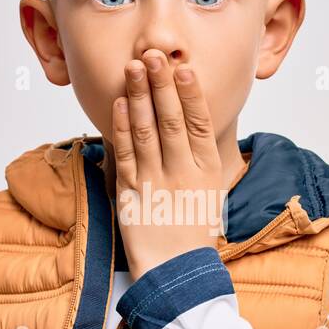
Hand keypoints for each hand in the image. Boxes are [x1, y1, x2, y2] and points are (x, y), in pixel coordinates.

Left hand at [112, 49, 224, 279]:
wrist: (177, 273)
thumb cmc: (193, 233)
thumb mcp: (210, 193)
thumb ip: (201, 159)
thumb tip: (193, 124)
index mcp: (208, 171)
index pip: (200, 124)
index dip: (191, 94)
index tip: (184, 68)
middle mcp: (184, 173)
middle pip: (172, 120)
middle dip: (161, 85)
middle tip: (154, 55)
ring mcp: (157, 182)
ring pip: (147, 131)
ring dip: (138, 97)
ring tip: (134, 68)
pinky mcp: (133, 194)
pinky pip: (126, 154)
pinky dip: (121, 127)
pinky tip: (118, 105)